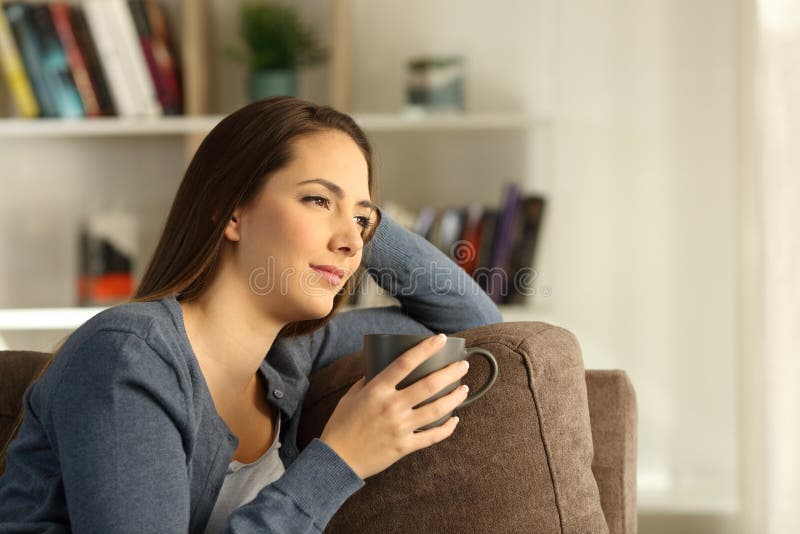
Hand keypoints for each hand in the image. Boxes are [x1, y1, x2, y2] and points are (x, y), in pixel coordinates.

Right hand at [319, 333, 469, 478]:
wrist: (336, 460)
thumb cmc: (341, 425)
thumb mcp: (351, 396)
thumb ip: (368, 380)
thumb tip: (382, 366)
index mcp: (377, 390)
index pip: (406, 362)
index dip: (426, 348)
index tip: (440, 339)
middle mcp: (391, 406)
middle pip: (429, 384)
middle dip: (451, 372)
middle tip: (463, 365)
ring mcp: (400, 427)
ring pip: (437, 409)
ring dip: (455, 397)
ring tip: (464, 388)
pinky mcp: (404, 446)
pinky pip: (432, 436)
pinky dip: (447, 428)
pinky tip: (455, 419)